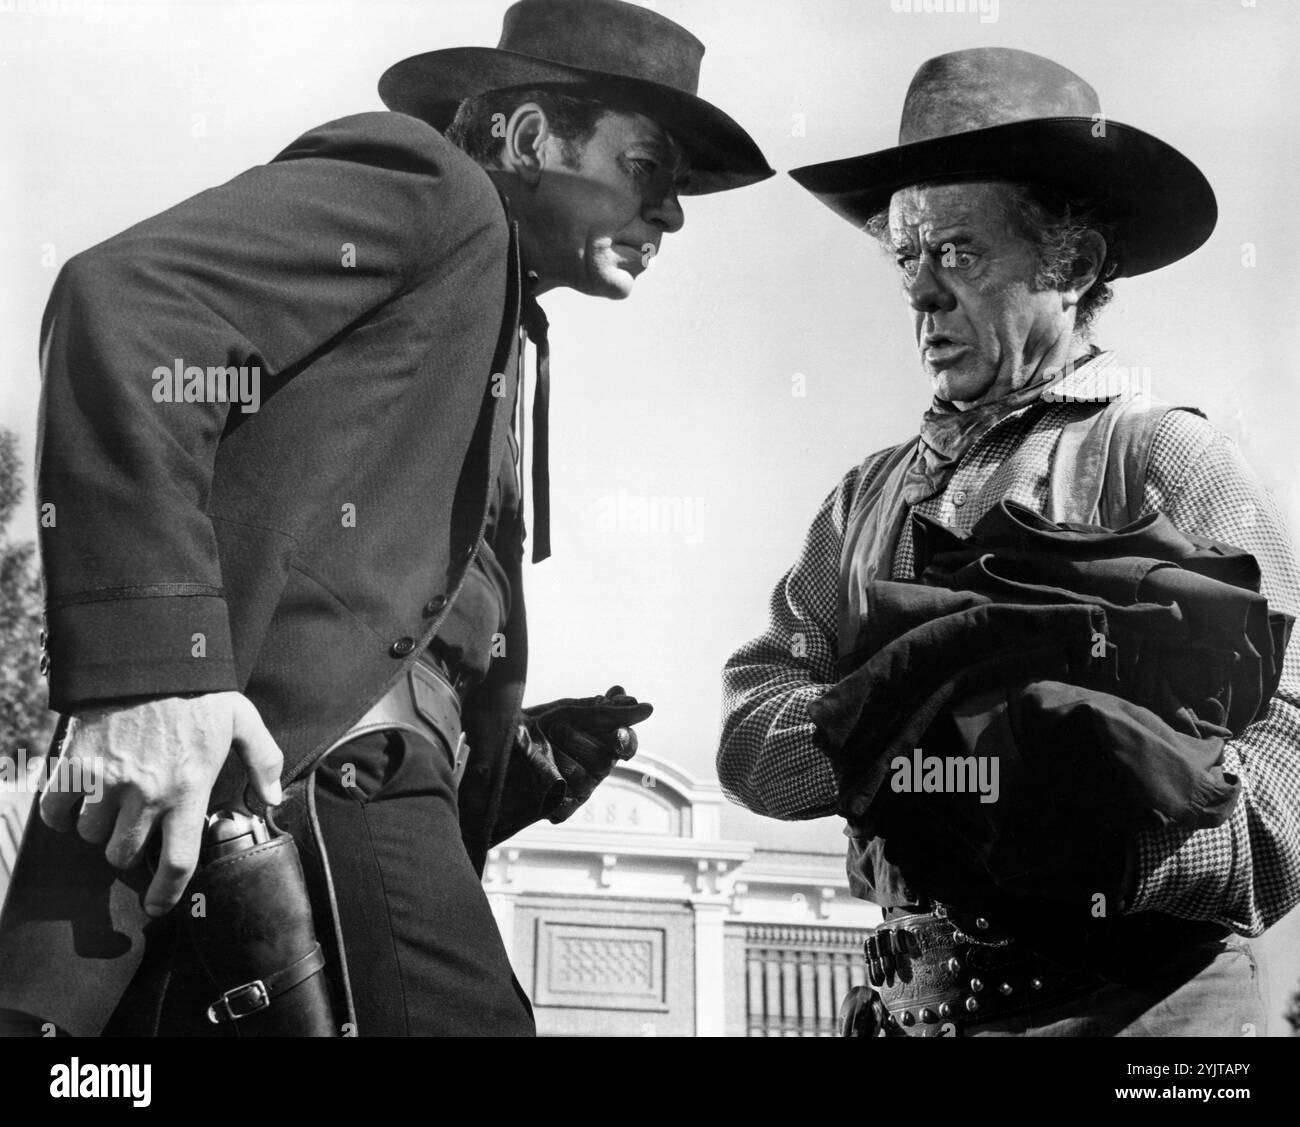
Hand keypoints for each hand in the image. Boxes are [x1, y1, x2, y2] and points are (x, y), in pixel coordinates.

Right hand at [39, 691, 283, 917]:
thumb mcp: (243, 721)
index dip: (165, 894)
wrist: (149, 657)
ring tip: (113, 808)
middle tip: (137, 832)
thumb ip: (263, 762)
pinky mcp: (77, 764)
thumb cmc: (198, 691)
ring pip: (91, 835)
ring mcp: (108, 781)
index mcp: (189, 790)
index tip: (157, 907)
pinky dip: (61, 813)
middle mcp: (147, 794)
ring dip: (99, 830)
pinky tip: (75, 802)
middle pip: (125, 855)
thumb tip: (272, 799)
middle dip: (130, 852)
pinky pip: (56, 811)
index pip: (176, 862)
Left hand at [522, 686, 651, 815]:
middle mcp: (597, 768)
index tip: (617, 734)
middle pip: (605, 759)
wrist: (499, 748)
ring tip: (541, 746)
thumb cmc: (538, 728)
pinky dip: (550, 781)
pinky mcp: (563, 808)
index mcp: (603, 743)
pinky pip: (566, 797)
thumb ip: (605, 710)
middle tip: (556, 728)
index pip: (627, 744)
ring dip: (560, 757)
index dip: (625, 740)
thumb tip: (643, 706)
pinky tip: (539, 775)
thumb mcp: (570, 711)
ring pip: (586, 777)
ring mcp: (581, 789)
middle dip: (579, 740)